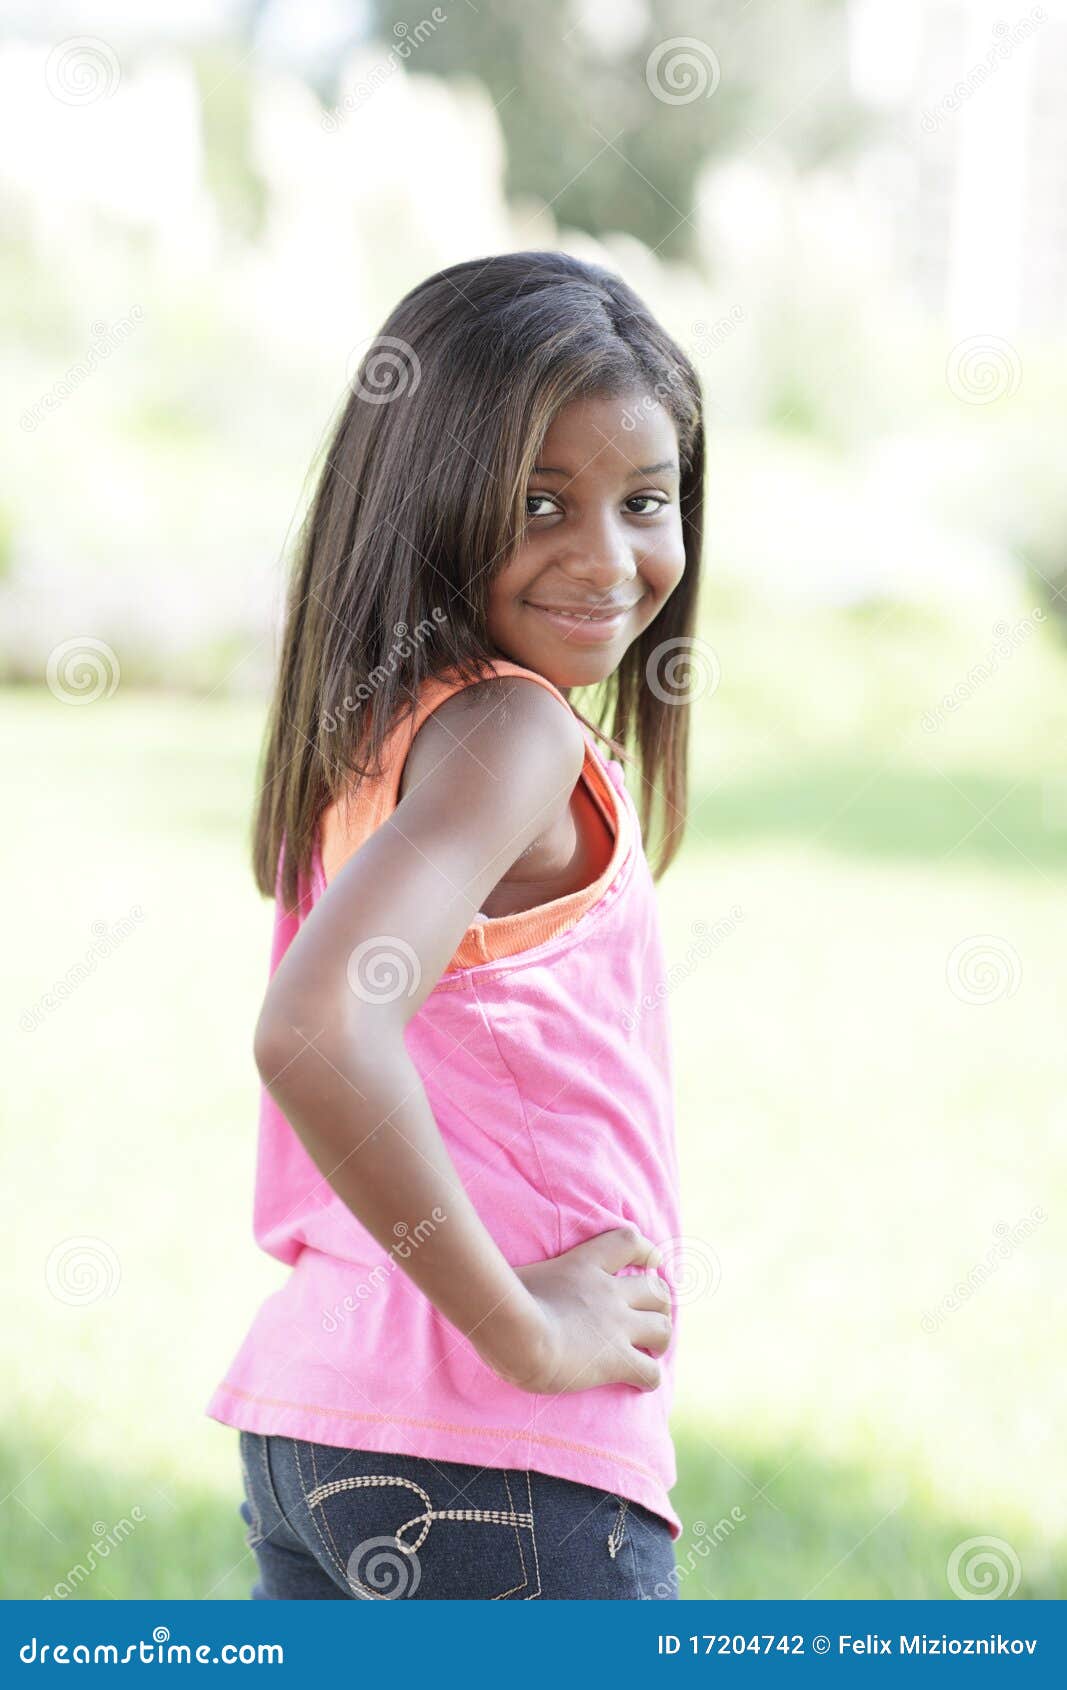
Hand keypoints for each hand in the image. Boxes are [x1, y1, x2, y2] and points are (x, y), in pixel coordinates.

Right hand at [485, 1226, 672, 1394]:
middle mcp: (609, 1293)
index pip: (629, 1242)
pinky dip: (650, 1378)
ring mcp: (618, 1326)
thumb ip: (518, 1279)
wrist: (517, 1334)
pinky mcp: (618, 1360)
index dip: (647, 1251)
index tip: (653, 1260)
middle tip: (650, 1317)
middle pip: (657, 1291)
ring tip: (651, 1349)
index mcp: (585, 1266)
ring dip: (660, 1339)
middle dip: (660, 1304)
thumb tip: (495, 1283)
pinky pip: (651, 1372)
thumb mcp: (514, 1276)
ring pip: (664, 1329)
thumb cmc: (502, 1304)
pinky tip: (639, 1382)